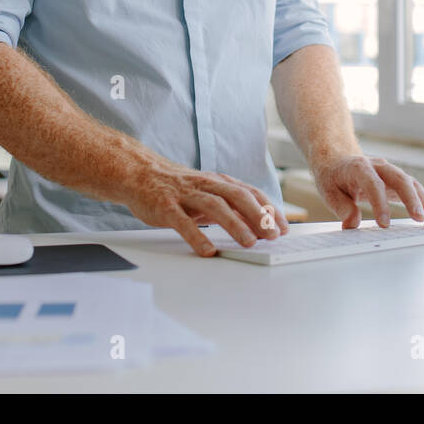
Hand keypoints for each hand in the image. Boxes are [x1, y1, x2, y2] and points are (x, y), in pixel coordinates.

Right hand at [123, 162, 289, 256]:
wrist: (139, 173)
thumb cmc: (178, 188)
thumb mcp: (208, 194)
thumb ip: (230, 207)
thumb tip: (257, 226)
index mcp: (218, 181)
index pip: (250, 192)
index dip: (269, 209)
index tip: (283, 227)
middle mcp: (206, 184)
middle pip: (237, 196)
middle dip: (257, 215)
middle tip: (272, 235)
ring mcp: (186, 194)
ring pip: (215, 206)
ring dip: (234, 224)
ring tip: (248, 243)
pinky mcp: (166, 206)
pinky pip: (183, 222)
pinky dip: (197, 236)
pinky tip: (208, 250)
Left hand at [311, 154, 423, 228]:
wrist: (337, 160)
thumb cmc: (333, 177)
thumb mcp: (328, 191)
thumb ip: (341, 207)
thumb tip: (352, 224)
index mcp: (359, 167)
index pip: (373, 184)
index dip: (380, 203)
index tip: (384, 224)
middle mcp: (378, 166)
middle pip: (399, 179)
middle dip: (411, 199)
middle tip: (419, 219)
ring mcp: (390, 172)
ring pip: (411, 183)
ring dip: (423, 202)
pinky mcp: (397, 180)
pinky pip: (414, 189)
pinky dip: (423, 203)